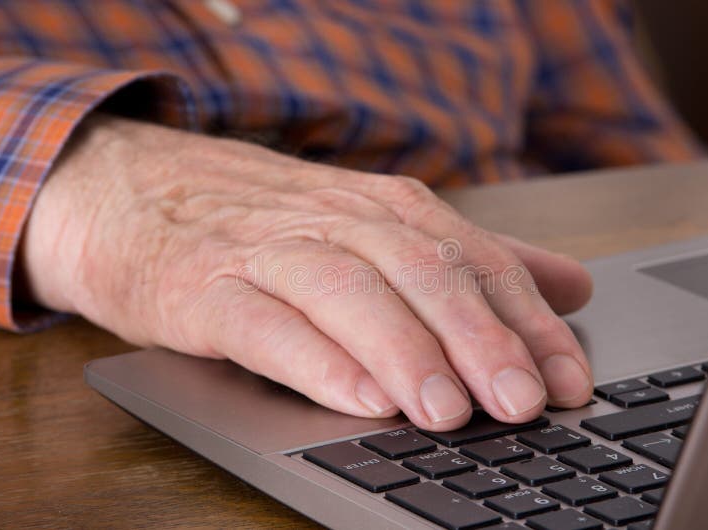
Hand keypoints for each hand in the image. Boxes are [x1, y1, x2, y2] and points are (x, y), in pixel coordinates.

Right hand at [23, 115, 593, 430]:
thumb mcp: (373, 226)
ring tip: (448, 411)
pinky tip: (357, 398)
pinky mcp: (206, 287)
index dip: (528, 323)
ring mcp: (269, 251)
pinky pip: (266, 324)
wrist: (137, 191)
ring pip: (349, 293)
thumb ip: (473, 260)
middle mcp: (337, 221)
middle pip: (421, 272)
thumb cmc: (269, 222)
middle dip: (478, 339)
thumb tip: (570, 286)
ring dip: (404, 351)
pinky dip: (315, 360)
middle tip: (521, 401)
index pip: (476, 261)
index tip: (568, 382)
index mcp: (386, 209)